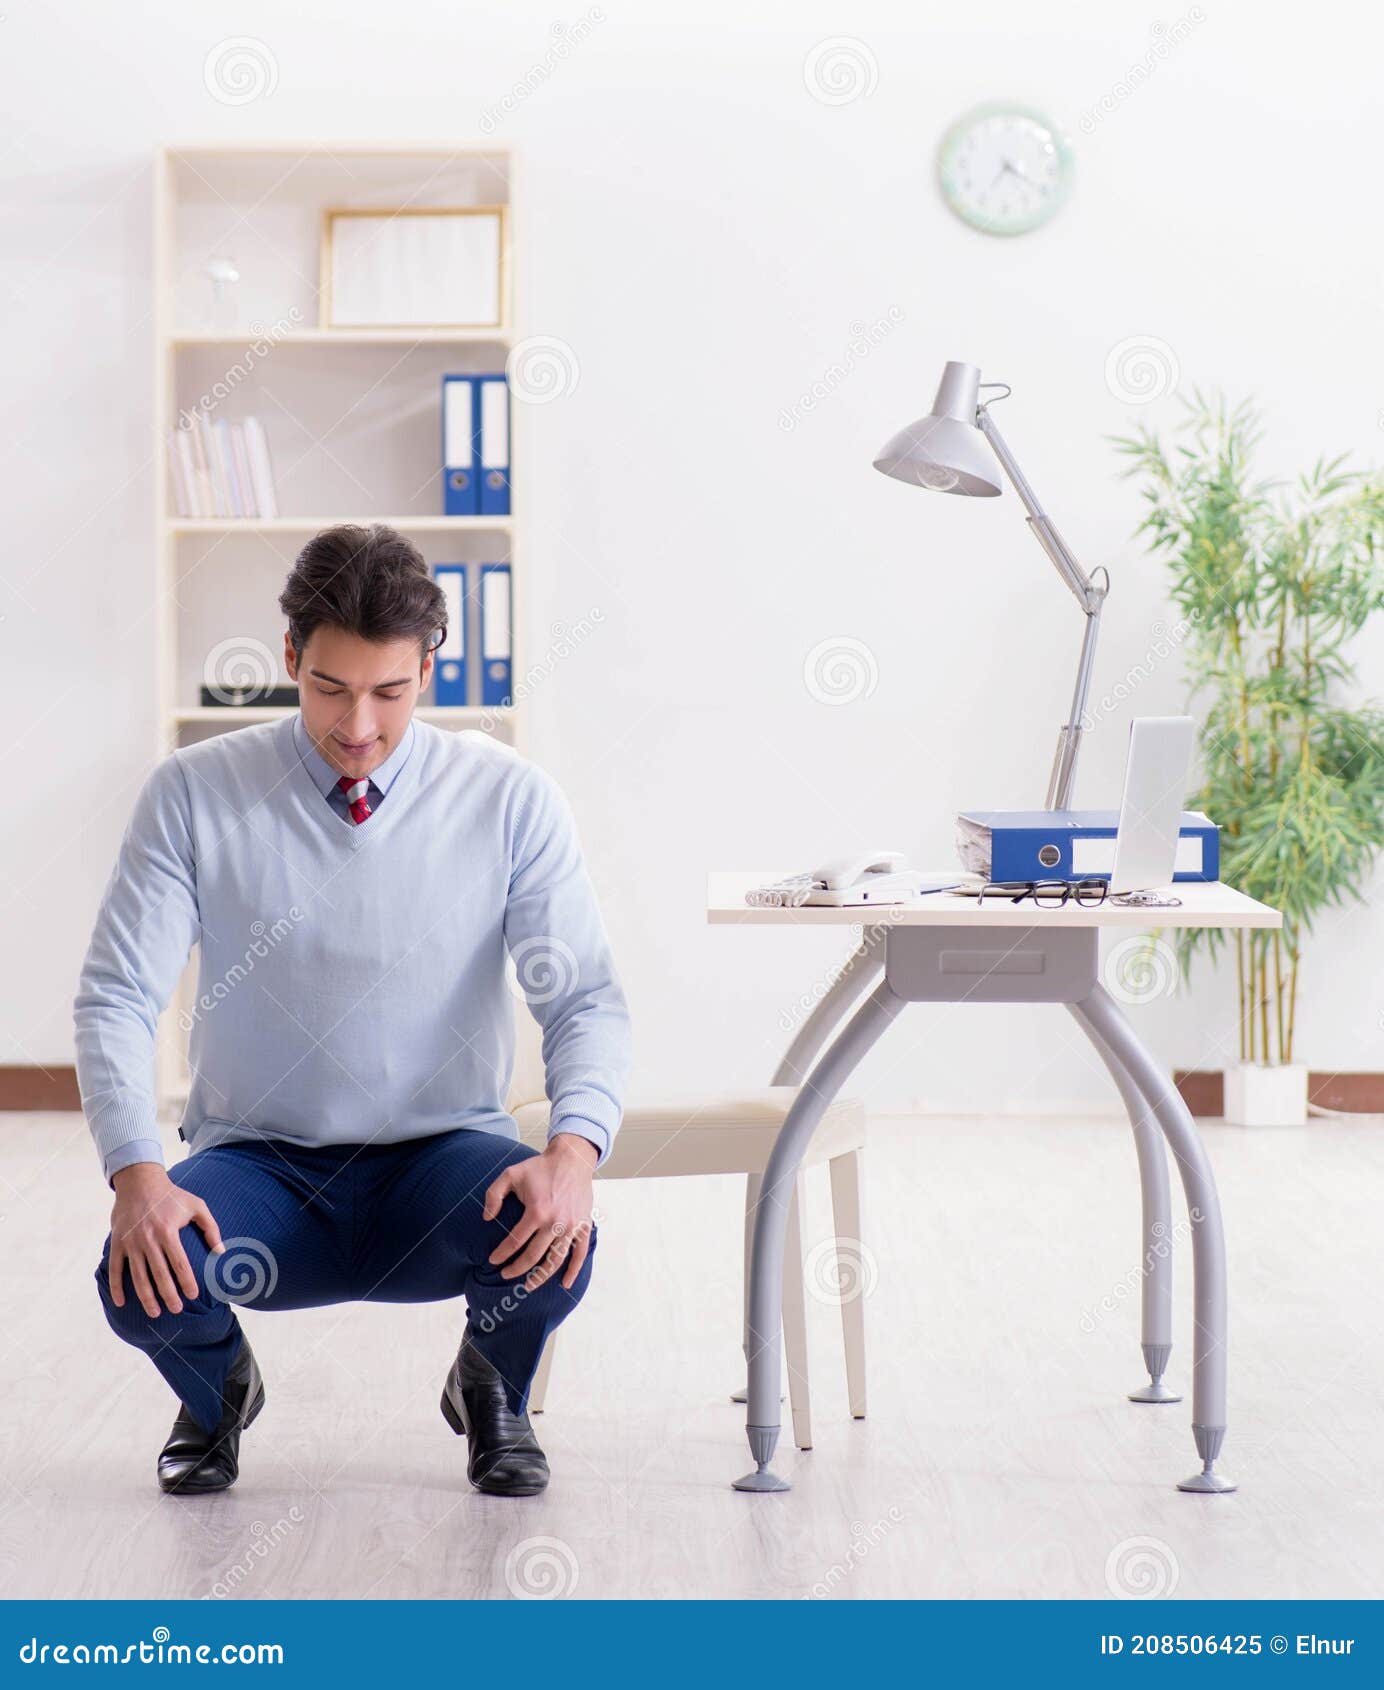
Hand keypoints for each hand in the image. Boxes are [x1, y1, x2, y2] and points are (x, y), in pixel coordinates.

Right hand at [108, 1163, 224, 1317]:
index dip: (186, 1282)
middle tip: (176, 1310)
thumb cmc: (171, 1195)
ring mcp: (131, 1243)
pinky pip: (115, 1269)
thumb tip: (221, 1251)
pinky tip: (121, 1303)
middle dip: (168, 1296)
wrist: (139, 1182)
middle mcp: (148, 1239)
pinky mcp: (117, 1243)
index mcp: (168, 1231)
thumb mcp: (196, 1205)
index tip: (192, 1296)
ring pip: (138, 1277)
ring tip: (155, 1313)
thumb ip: (211, 1227)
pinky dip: (116, 1287)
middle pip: (159, 1275)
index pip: (180, 1264)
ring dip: (146, 1297)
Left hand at [482, 1134, 597, 1291]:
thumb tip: (486, 1218)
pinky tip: (565, 1284)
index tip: (493, 1261)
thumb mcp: (510, 1174)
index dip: (502, 1254)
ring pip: (555, 1260)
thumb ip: (494, 1195)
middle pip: (533, 1256)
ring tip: (529, 1286)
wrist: (572, 1158)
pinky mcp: (583, 1226)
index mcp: (537, 1211)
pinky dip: (574, 1271)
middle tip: (506, 1275)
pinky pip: (580, 1253)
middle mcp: (555, 1222)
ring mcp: (571, 1226)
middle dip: (517, 1270)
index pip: (515, 1242)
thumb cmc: (540, 1167)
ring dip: (541, 1276)